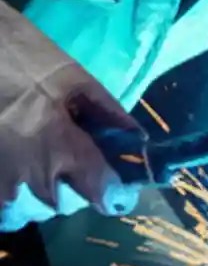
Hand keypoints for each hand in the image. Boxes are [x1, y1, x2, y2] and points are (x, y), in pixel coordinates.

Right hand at [0, 66, 144, 232]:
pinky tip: (14, 172)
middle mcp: (30, 178)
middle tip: (72, 164)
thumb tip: (136, 136)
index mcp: (61, 150)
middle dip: (72, 189)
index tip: (119, 193)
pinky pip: (2, 206)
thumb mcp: (72, 77)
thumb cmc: (20, 56)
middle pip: (62, 203)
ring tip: (39, 167)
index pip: (100, 190)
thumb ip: (107, 111)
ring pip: (26, 209)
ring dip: (37, 195)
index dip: (113, 194)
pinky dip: (11, 197)